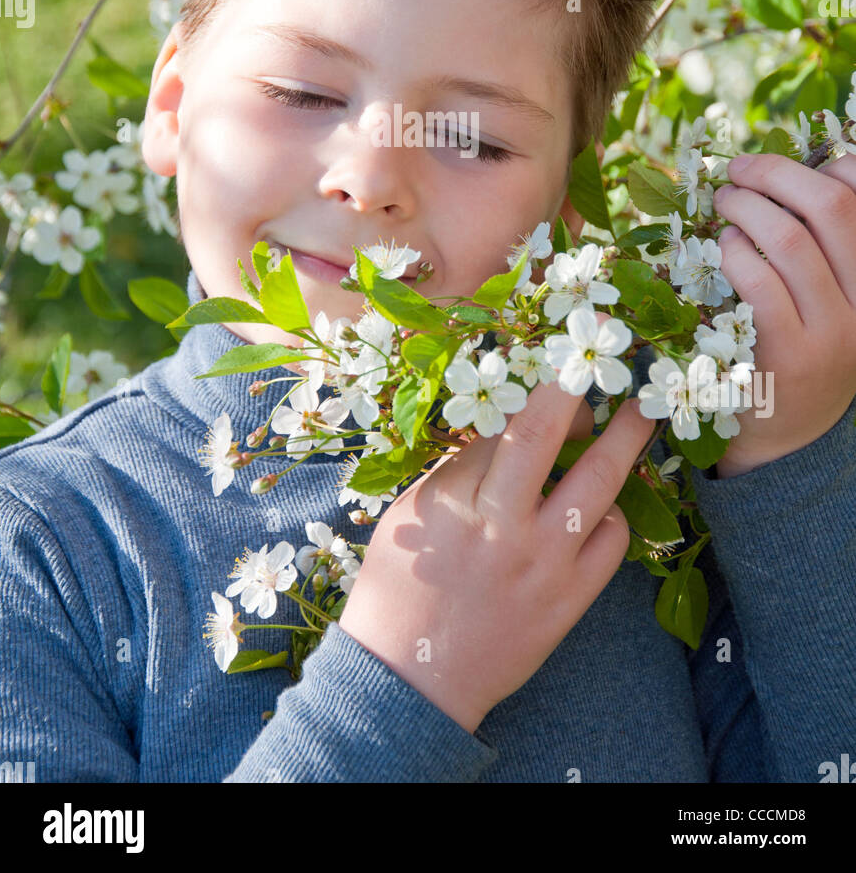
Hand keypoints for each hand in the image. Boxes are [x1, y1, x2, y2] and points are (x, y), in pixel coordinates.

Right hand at [338, 383, 650, 733]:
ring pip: (599, 485)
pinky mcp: (570, 600)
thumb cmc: (398, 589)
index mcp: (455, 501)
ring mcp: (544, 564)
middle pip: (546, 437)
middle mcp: (503, 526)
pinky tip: (603, 505)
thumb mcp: (410, 515)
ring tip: (643, 415)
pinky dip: (613, 513)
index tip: (554, 368)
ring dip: (626, 441)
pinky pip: (612, 541)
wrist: (412, 680)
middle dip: (579, 391)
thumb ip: (458, 471)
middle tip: (606, 362)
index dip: (532, 392)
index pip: (501, 427)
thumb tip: (504, 428)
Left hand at [712, 150, 855, 475]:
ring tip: (724, 203)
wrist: (786, 440)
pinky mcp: (790, 356)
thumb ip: (818, 244)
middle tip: (738, 170)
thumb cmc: (798, 349)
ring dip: (745, 206)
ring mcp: (833, 331)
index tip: (795, 162)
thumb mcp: (827, 297)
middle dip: (776, 173)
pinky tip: (723, 247)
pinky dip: (733, 252)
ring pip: (789, 238)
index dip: (836, 166)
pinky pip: (759, 283)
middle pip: (830, 206)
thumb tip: (789, 172)